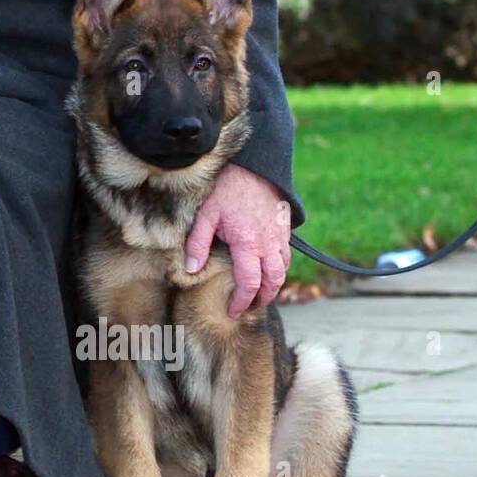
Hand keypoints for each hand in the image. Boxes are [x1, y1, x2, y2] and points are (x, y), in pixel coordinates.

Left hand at [183, 163, 291, 317]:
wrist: (253, 165)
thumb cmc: (225, 188)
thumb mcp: (205, 214)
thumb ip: (197, 243)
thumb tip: (191, 269)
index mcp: (248, 243)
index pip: (249, 284)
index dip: (241, 301)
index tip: (232, 311)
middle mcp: (269, 243)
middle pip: (273, 282)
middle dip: (262, 298)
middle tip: (248, 307)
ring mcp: (280, 236)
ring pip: (283, 270)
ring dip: (272, 285)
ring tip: (257, 293)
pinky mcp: (285, 228)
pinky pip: (286, 255)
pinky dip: (278, 268)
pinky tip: (266, 269)